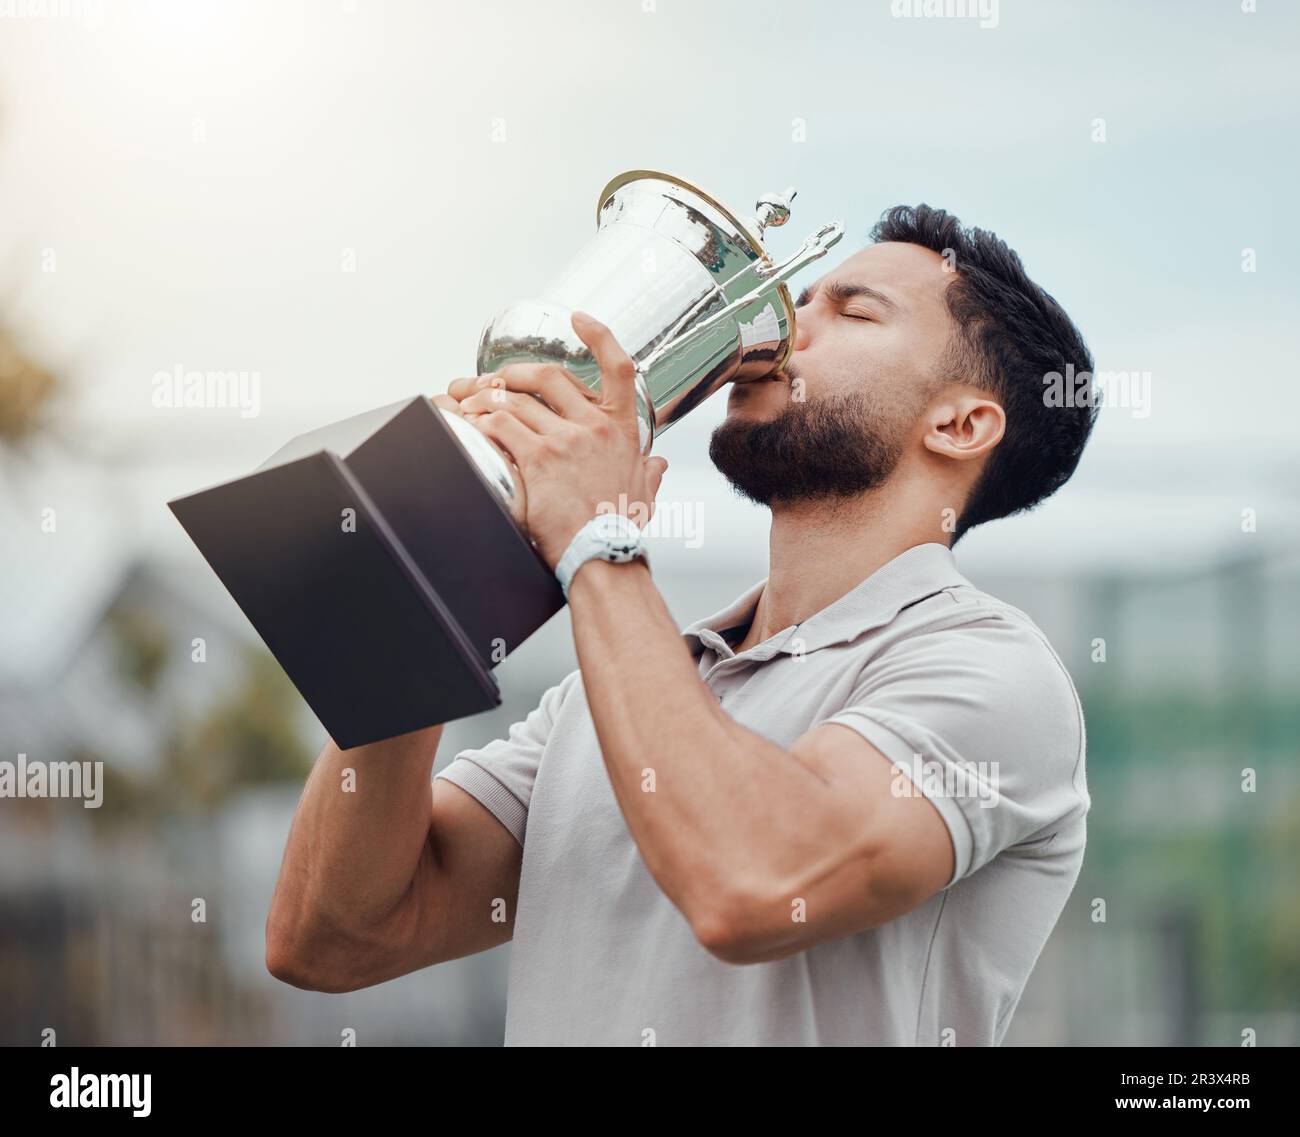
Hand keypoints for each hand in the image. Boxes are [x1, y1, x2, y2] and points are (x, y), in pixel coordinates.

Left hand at [445, 312, 667, 570]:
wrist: (604, 554)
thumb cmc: (622, 528)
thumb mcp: (645, 491)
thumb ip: (650, 472)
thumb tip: (658, 465)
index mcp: (622, 429)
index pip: (618, 367)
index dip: (599, 335)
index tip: (579, 319)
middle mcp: (595, 426)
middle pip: (550, 376)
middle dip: (518, 372)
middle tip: (498, 379)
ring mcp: (567, 439)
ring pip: (518, 399)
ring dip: (488, 398)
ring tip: (472, 405)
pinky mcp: (539, 458)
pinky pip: (502, 425)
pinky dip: (482, 421)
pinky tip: (473, 426)